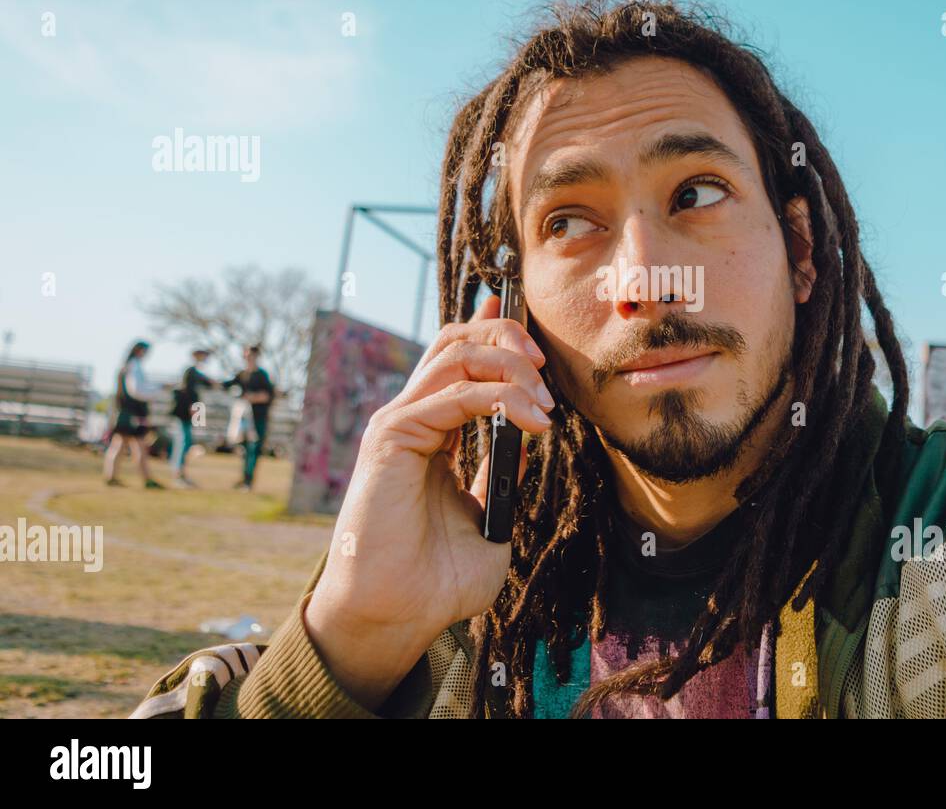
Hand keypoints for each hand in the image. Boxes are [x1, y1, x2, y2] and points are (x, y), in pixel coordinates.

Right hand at [303, 293, 552, 709]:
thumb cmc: (436, 581)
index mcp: (433, 434)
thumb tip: (526, 441)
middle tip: (546, 369)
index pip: (461, 362)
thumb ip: (503, 480)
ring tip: (544, 405)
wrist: (396, 615)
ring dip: (511, 367)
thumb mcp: (490, 522)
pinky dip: (500, 397)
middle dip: (507, 337)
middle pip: (456, 340)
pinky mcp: (393, 435)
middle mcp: (414, 418)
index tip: (540, 353)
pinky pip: (453, 394)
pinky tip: (531, 423)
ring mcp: (400, 423)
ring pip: (456, 353)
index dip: (497, 338)